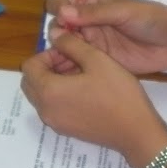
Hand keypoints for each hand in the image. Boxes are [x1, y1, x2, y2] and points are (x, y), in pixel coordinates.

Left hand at [21, 31, 166, 161]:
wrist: (136, 132)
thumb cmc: (118, 93)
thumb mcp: (96, 60)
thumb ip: (71, 44)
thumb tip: (54, 35)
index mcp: (48, 91)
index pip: (30, 66)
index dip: (47, 54)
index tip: (69, 52)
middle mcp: (45, 110)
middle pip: (31, 82)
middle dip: (47, 67)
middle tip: (72, 60)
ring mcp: (55, 123)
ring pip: (41, 95)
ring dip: (53, 81)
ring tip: (81, 74)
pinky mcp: (66, 130)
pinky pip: (52, 107)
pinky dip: (60, 95)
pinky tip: (85, 90)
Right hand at [45, 0, 166, 75]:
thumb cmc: (151, 19)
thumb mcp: (123, 11)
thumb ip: (94, 13)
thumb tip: (62, 13)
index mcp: (93, 2)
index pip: (63, 1)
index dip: (58, 9)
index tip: (64, 21)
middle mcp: (88, 21)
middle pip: (59, 25)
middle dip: (56, 33)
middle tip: (65, 43)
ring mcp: (93, 41)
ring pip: (65, 45)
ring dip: (59, 51)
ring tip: (64, 60)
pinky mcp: (99, 60)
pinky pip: (78, 62)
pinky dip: (69, 66)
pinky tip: (69, 73)